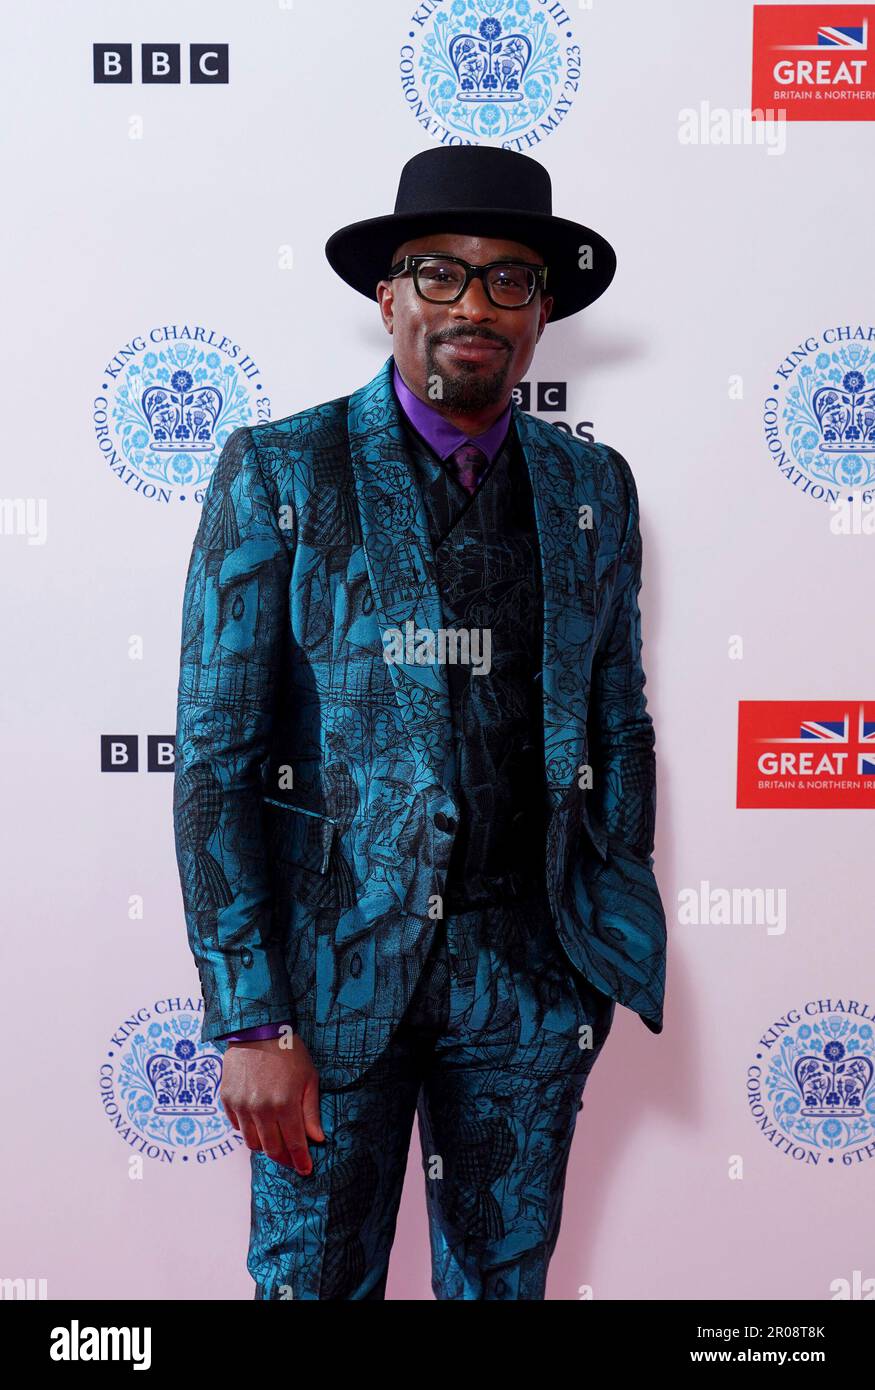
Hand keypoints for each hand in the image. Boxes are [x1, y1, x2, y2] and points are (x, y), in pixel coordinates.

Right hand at [219, 1033, 324, 1175]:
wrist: (256, 1029)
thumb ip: (311, 1111)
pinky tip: (259, 1123)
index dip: (301, 1161)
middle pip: (271, 1149)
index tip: (306, 1170)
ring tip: (276, 1140)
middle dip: (284, 1158)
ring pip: (252, 1142)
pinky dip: (248, 1130)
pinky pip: (237, 1127)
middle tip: (292, 1159)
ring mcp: (241, 1106)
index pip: (294, 1144)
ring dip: (265, 1146)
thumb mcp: (309, 1078)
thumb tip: (317, 1139)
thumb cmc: (288, 1051)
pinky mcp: (227, 1100)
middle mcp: (261, 1109)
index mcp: (285, 1104)